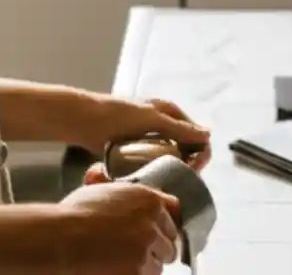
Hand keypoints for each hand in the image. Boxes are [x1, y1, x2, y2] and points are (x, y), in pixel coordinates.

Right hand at [57, 179, 181, 274]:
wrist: (59, 240)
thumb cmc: (72, 216)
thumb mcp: (96, 190)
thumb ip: (111, 186)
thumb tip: (99, 171)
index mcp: (148, 199)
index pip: (173, 213)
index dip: (162, 225)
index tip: (156, 232)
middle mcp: (154, 222)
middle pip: (170, 241)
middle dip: (157, 248)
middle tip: (139, 252)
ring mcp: (148, 247)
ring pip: (160, 262)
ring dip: (148, 264)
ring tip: (125, 263)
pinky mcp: (140, 269)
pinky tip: (120, 270)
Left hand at [78, 97, 211, 171]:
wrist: (83, 119)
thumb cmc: (119, 115)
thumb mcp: (153, 120)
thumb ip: (180, 128)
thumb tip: (208, 135)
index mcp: (171, 111)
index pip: (197, 134)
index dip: (200, 152)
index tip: (192, 169)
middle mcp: (163, 122)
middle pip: (186, 146)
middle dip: (187, 162)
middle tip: (176, 178)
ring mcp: (148, 135)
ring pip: (170, 155)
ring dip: (171, 167)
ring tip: (164, 180)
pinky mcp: (135, 147)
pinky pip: (153, 160)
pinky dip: (155, 168)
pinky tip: (151, 177)